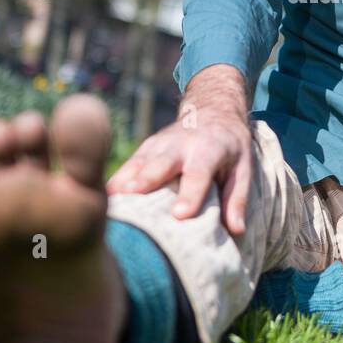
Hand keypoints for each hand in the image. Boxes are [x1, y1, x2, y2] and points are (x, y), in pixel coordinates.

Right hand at [105, 65, 254, 234]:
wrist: (212, 111)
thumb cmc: (230, 147)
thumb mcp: (243, 168)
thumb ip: (236, 198)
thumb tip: (236, 231)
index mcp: (209, 149)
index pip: (198, 173)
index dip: (190, 193)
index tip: (180, 215)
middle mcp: (180, 145)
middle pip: (160, 163)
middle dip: (146, 179)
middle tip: (133, 197)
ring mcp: (158, 145)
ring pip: (138, 164)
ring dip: (122, 182)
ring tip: (105, 203)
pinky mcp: (144, 149)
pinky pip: (127, 167)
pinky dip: (114, 182)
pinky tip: (98, 200)